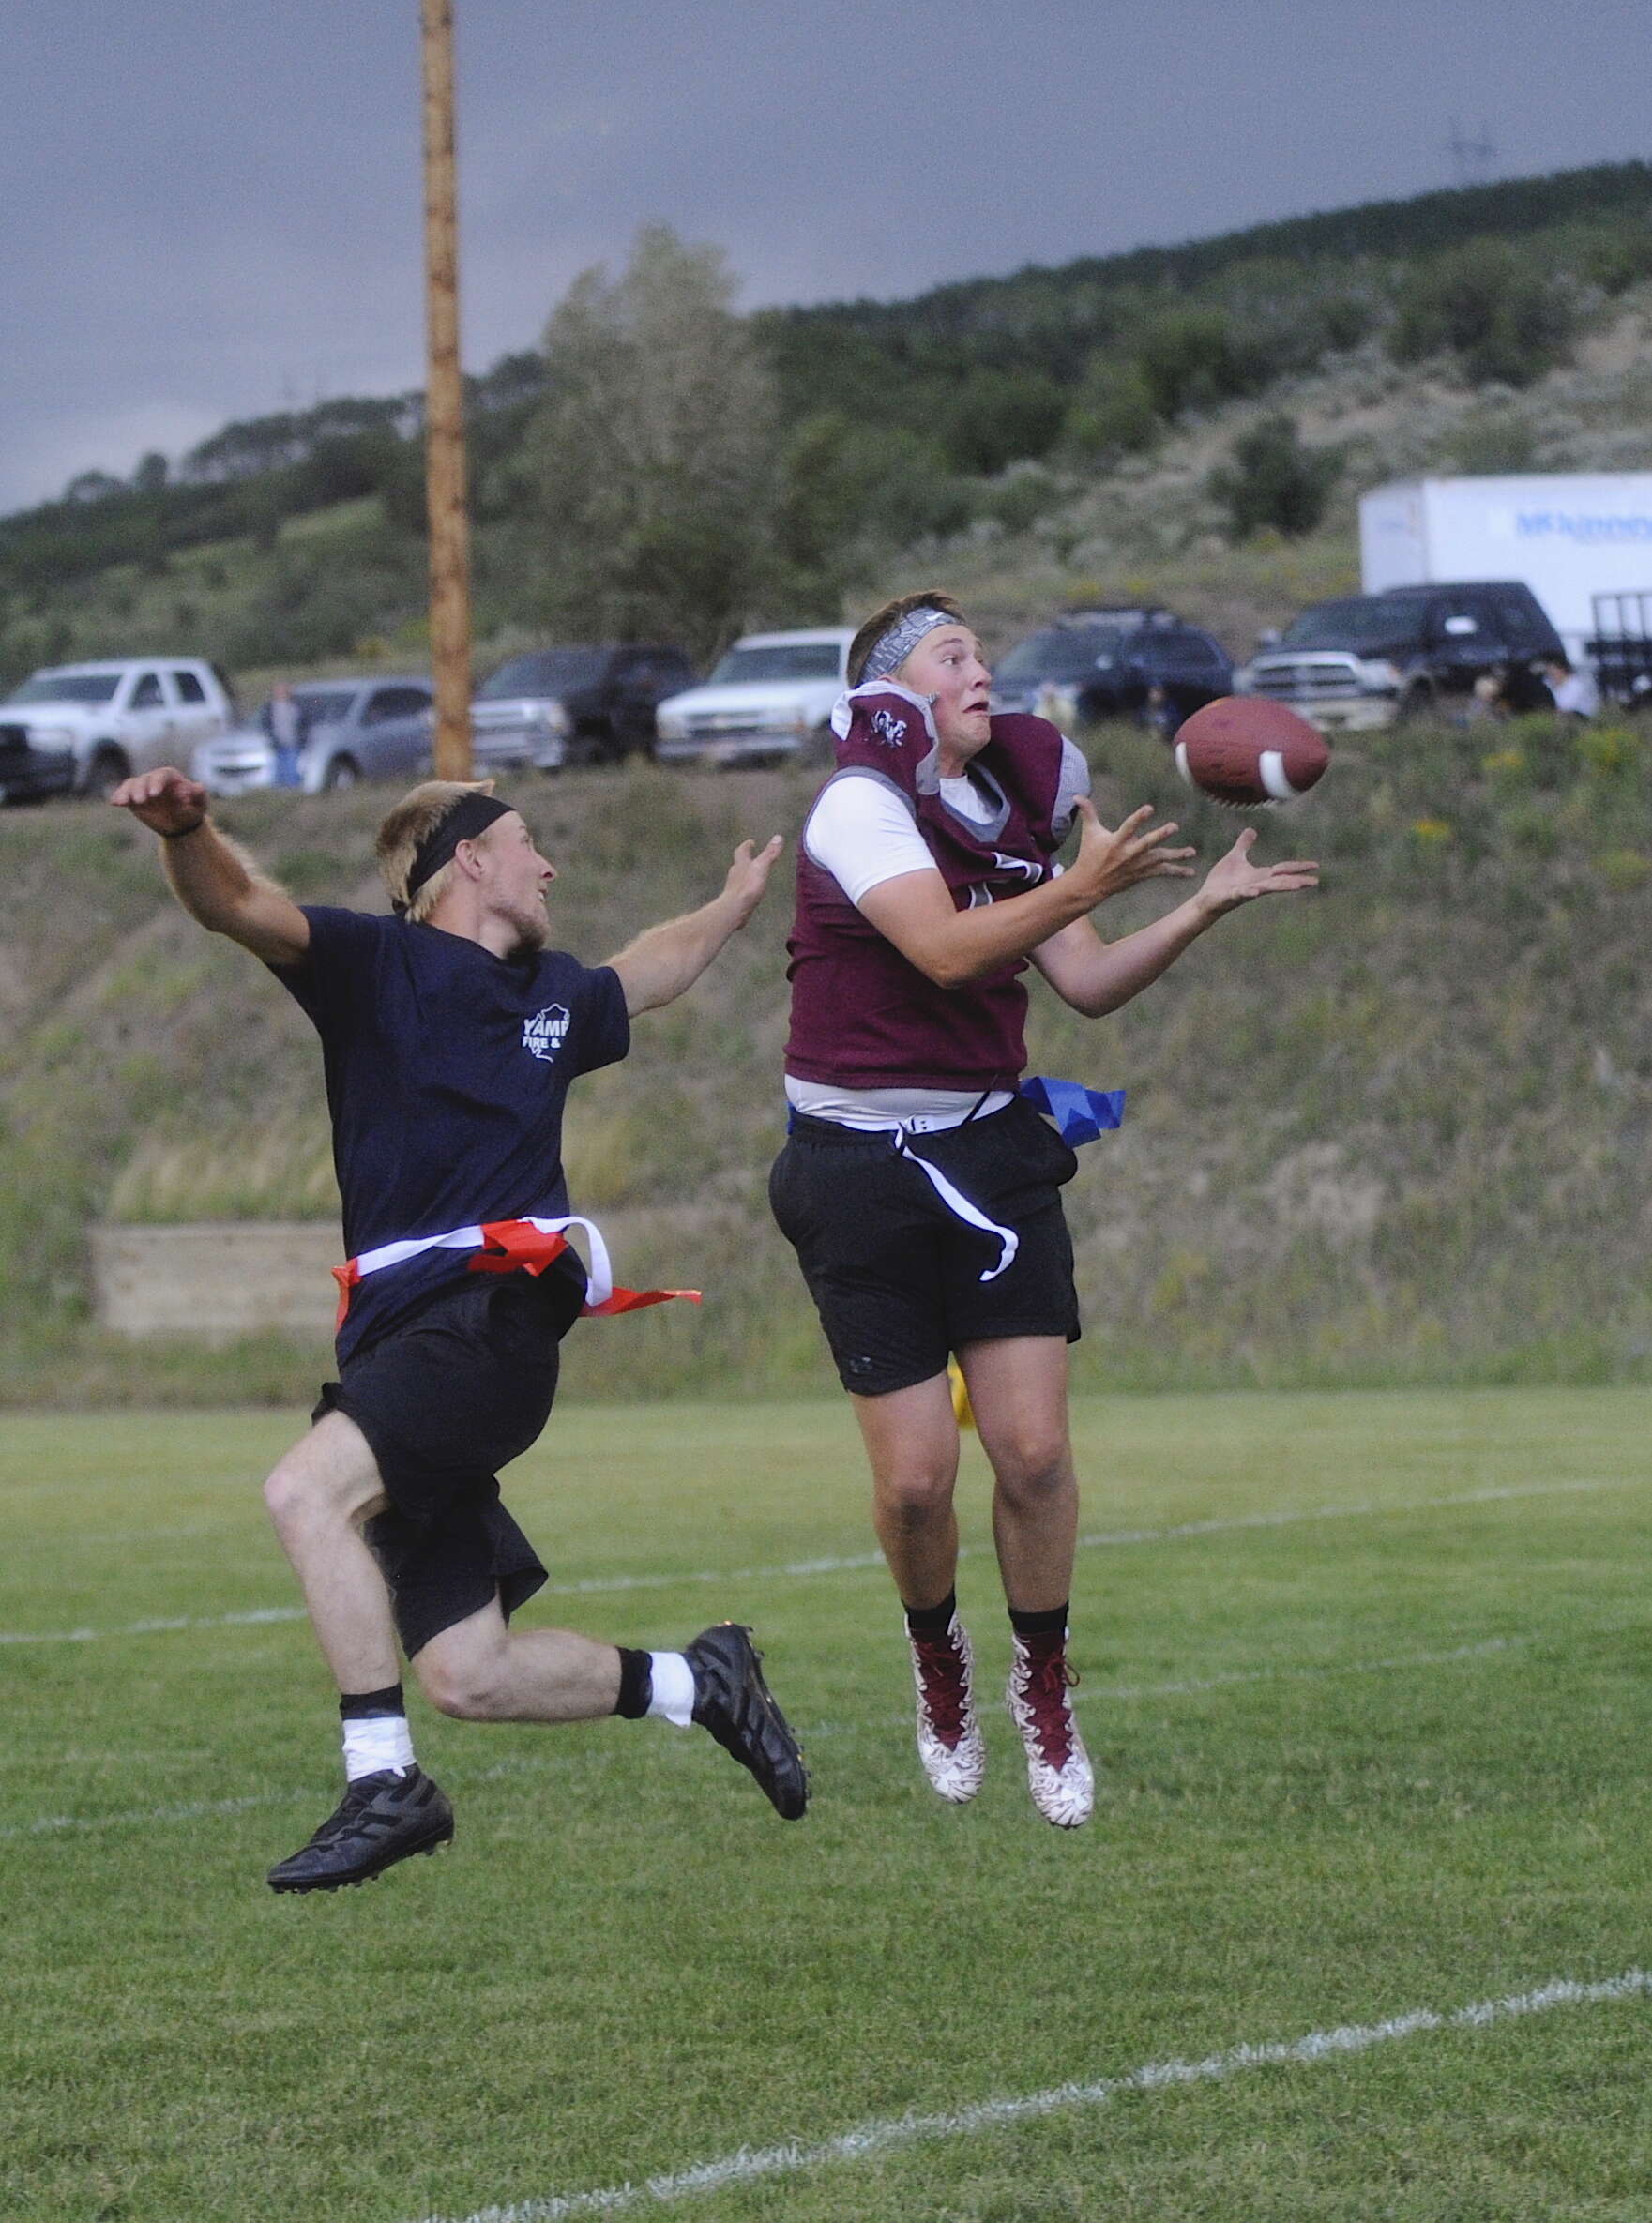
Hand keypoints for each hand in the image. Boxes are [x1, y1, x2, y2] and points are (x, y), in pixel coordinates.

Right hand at [110, 765, 207, 834]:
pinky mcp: (133, 798)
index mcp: (171, 777)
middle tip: (140, 801)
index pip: (162, 775)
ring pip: (131, 785)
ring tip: (122, 802)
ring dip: (126, 792)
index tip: (154, 794)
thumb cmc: (192, 810)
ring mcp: (142, 788)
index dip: (157, 783)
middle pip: (144, 780)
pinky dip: (118, 797)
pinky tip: (114, 802)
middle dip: (140, 789)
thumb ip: (199, 795)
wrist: (180, 823)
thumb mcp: (199, 804)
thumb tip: (198, 787)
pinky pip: (124, 794)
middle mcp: (154, 779)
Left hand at [721, 833, 783, 927]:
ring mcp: (733, 886)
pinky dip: (746, 887)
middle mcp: (735, 873)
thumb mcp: (761, 867)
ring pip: (739, 876)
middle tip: (752, 857)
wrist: (734, 908)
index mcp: (741, 863)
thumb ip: (769, 854)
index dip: (747, 846)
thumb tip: (778, 837)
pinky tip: (750, 892)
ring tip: (753, 874)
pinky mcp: (735, 899)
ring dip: (745, 874)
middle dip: (745, 860)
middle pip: (739, 863)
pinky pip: (741, 889)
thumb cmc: (748, 886)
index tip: (751, 842)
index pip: (742, 850)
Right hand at [1066, 797, 1196, 904]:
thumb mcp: (1089, 832)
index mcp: (1116, 842)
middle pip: (1146, 844)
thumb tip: (1077, 795)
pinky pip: (1161, 873)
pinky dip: (1176, 872)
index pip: (1129, 827)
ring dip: (1176, 855)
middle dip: (1160, 836)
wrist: (1090, 885)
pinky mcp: (1142, 874)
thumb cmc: (1089, 855)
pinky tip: (1191, 872)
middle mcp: (1128, 854)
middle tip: (1174, 826)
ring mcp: (1137, 866)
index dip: (1139, 818)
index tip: (1149, 808)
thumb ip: (1088, 812)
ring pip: (1159, 860)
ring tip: (1191, 852)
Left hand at [1198, 826, 1318, 914]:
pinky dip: (1248, 893)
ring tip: (1297, 886)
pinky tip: (1255, 892)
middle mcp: (1257, 885)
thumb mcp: (1234, 858)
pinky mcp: (1231, 897)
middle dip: (1297, 881)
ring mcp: (1245, 892)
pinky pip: (1241, 894)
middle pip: (1281, 881)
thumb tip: (1251, 830)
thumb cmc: (1221, 882)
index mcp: (1260, 875)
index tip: (1316, 865)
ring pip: (1266, 889)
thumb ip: (1244, 845)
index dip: (1299, 867)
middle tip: (1315, 881)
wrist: (1206, 898)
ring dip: (1281, 887)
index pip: (1283, 870)